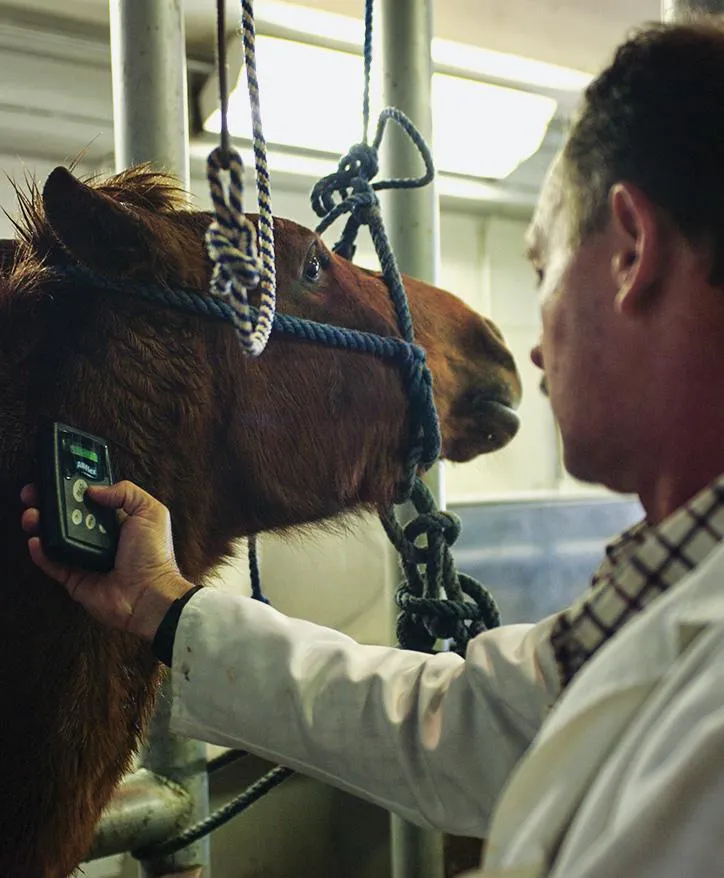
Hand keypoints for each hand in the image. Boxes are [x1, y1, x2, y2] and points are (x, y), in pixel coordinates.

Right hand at [20, 481, 195, 640]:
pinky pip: (53, 563)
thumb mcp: (150, 512)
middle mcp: (100, 537)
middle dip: (50, 504)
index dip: (74, 488)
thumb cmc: (155, 555)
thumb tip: (95, 489)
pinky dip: (42, 552)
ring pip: (57, 538)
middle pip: (69, 516)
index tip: (58, 478)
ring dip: (41, 524)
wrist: (149, 595)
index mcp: (118, 520)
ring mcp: (85, 558)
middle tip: (35, 494)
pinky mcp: (74, 578)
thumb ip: (126, 492)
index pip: (91, 499)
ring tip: (32, 514)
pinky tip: (36, 540)